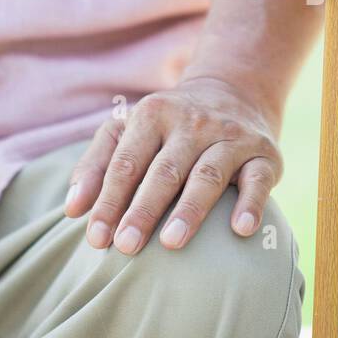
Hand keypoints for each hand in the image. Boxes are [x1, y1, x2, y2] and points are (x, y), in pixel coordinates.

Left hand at [64, 77, 282, 254]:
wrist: (235, 91)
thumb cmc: (170, 126)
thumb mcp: (130, 131)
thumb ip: (97, 166)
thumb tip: (73, 210)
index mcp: (153, 115)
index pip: (127, 162)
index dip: (109, 200)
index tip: (96, 239)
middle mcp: (193, 122)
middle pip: (165, 170)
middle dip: (144, 209)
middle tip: (126, 246)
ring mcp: (231, 137)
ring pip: (208, 174)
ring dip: (190, 209)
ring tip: (171, 243)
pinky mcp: (264, 154)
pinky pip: (258, 180)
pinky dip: (251, 203)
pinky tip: (240, 230)